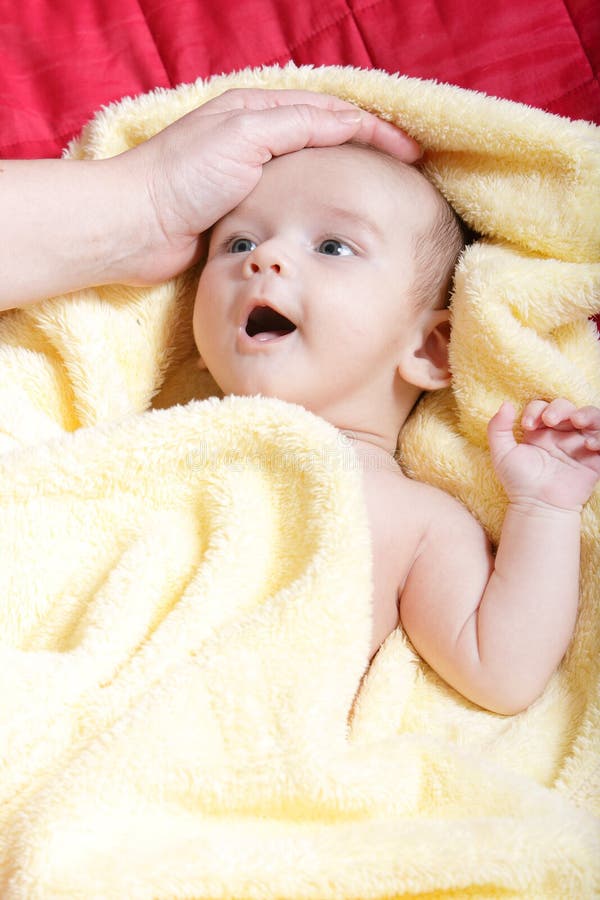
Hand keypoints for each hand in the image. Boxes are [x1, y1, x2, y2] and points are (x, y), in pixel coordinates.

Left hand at [113, 88, 420, 283]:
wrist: (136, 226)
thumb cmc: (183, 176)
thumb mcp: (246, 135)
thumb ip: (298, 125)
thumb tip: (350, 121)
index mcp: (258, 110)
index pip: (331, 112)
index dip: (375, 129)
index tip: (411, 153)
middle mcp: (256, 140)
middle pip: (325, 140)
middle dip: (368, 152)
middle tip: (406, 175)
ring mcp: (249, 179)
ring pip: (311, 176)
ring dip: (347, 183)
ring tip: (381, 200)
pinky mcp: (243, 214)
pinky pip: (292, 207)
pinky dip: (321, 210)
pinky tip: (337, 225)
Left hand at [487, 399, 599, 510]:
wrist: (538, 506)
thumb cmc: (519, 482)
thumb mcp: (502, 454)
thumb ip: (498, 428)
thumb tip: (506, 404)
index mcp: (539, 430)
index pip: (542, 407)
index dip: (536, 409)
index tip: (527, 425)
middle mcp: (560, 434)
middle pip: (566, 407)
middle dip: (559, 408)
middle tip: (550, 419)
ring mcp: (578, 444)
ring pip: (591, 417)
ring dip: (586, 414)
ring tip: (577, 420)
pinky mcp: (594, 458)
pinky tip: (588, 444)